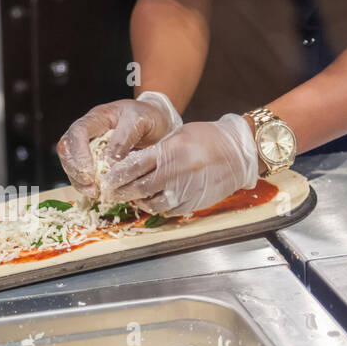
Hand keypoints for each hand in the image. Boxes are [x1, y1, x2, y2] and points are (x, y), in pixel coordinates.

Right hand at [56, 91, 181, 196]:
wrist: (158, 121)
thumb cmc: (148, 117)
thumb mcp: (140, 121)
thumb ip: (123, 139)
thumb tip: (108, 163)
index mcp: (97, 118)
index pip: (78, 132)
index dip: (79, 153)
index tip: (89, 171)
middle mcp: (88, 132)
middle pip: (66, 149)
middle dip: (74, 170)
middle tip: (90, 185)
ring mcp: (88, 147)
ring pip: (70, 164)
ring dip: (78, 181)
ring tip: (94, 193)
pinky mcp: (94, 161)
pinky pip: (82, 174)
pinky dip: (86, 186)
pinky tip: (97, 193)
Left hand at [103, 113, 257, 214]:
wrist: (238, 151)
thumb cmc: (207, 139)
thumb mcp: (179, 135)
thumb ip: (157, 150)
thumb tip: (132, 164)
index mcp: (170, 150)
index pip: (134, 165)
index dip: (117, 175)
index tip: (108, 180)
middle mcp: (176, 171)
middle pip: (139, 187)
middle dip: (122, 192)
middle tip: (112, 193)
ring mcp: (186, 189)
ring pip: (153, 202)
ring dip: (139, 202)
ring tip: (133, 199)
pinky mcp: (194, 202)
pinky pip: (169, 210)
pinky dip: (158, 208)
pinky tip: (154, 202)